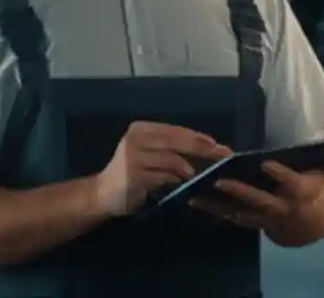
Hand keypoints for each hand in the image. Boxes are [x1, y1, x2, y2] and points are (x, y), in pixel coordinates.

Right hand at [94, 121, 231, 217]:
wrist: (101, 194)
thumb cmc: (131, 173)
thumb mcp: (149, 154)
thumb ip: (171, 149)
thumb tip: (206, 149)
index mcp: (141, 129)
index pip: (176, 130)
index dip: (199, 138)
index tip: (219, 146)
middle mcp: (136, 138)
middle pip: (177, 140)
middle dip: (202, 148)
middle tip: (222, 156)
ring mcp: (133, 156)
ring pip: (172, 158)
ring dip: (189, 167)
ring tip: (201, 174)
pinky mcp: (134, 175)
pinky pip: (164, 176)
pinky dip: (177, 179)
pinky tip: (184, 183)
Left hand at [190, 145, 323, 230]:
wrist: (311, 219)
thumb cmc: (317, 183)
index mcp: (302, 192)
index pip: (292, 183)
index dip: (280, 174)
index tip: (265, 162)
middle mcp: (283, 208)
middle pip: (260, 201)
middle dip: (240, 191)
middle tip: (220, 179)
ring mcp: (265, 217)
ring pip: (240, 212)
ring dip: (218, 204)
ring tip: (197, 193)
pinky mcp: (252, 221)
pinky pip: (231, 217)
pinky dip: (213, 210)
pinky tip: (195, 199)